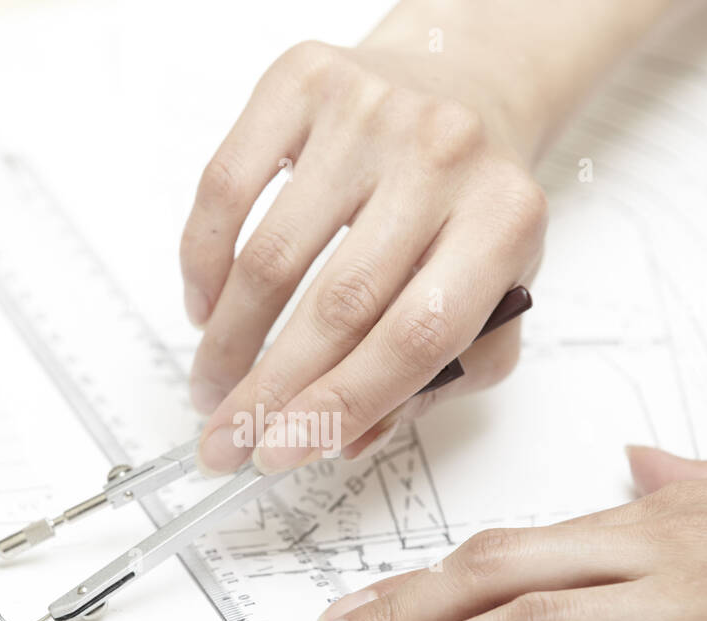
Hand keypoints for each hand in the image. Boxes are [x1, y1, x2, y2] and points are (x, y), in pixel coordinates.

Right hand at [183, 35, 545, 474]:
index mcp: (504, 221)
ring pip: (273, 254)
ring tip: (212, 385)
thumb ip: (436, 378)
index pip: (415, 338)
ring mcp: (370, 111)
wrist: (464, 83)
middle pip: (338, 305)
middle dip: (268, 393)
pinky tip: (204, 308)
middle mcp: (442, 155)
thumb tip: (344, 440)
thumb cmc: (473, 204)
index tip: (280, 453)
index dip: (339, 407)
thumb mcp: (492, 294)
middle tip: (226, 441)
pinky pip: (226, 184)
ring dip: (229, 341)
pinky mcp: (305, 80)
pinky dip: (202, 261)